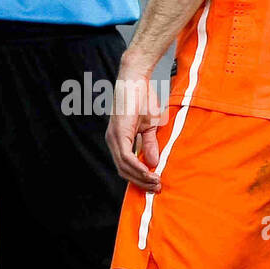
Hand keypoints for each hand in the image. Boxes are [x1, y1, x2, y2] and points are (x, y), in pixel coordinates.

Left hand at [105, 56, 162, 192]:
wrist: (136, 79)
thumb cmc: (142, 98)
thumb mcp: (150, 126)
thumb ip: (149, 144)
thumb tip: (153, 164)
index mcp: (118, 139)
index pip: (125, 166)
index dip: (139, 178)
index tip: (155, 185)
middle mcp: (112, 140)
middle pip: (123, 170)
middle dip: (141, 182)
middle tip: (157, 188)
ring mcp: (113, 136)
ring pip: (124, 166)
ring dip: (141, 177)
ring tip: (157, 183)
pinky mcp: (118, 132)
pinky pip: (126, 156)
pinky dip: (138, 167)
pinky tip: (150, 173)